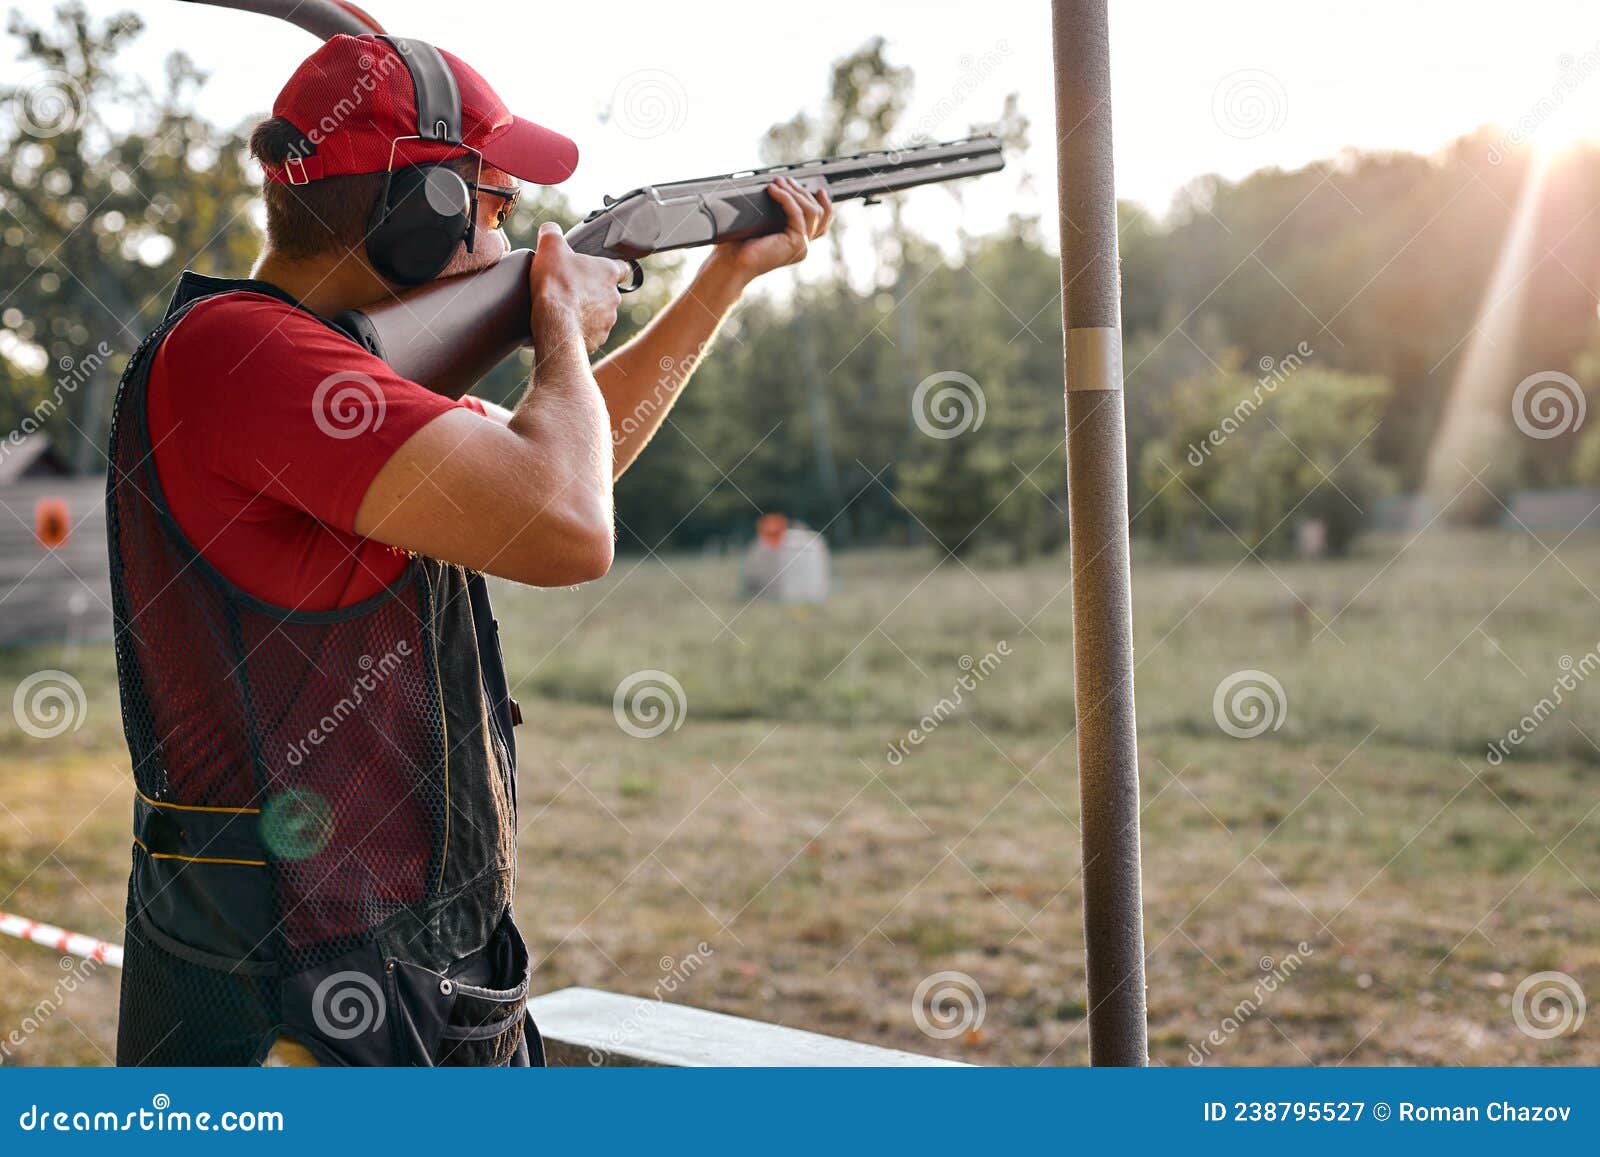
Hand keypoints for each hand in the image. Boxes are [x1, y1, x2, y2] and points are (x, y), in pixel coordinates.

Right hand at [528, 222, 631, 353]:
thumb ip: (552, 233)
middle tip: (570, 290)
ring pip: (599, 314)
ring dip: (586, 312)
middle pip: (606, 292)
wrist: (555, 322)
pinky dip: (580, 330)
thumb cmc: (556, 284)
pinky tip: (564, 326)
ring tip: (564, 309)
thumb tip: (550, 229)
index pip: (621, 267)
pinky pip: (590, 333)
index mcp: (608, 272)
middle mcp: (614, 297)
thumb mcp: (550, 247)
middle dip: (591, 292)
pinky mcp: (598, 339)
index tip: (599, 270)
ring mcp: (608, 320)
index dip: (610, 268)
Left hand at [705, 176, 833, 285]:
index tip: (819, 190)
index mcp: (796, 243)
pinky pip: (797, 213)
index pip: (822, 224)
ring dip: (795, 192)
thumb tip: (778, 186)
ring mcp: (802, 246)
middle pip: (817, 213)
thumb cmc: (738, 246)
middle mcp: (802, 246)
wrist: (731, 264)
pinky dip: (785, 198)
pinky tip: (773, 190)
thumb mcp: (761, 224)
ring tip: (777, 182)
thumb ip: (775, 212)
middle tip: (784, 180)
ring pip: (812, 211)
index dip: (825, 205)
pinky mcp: (797, 243)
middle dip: (801, 192)